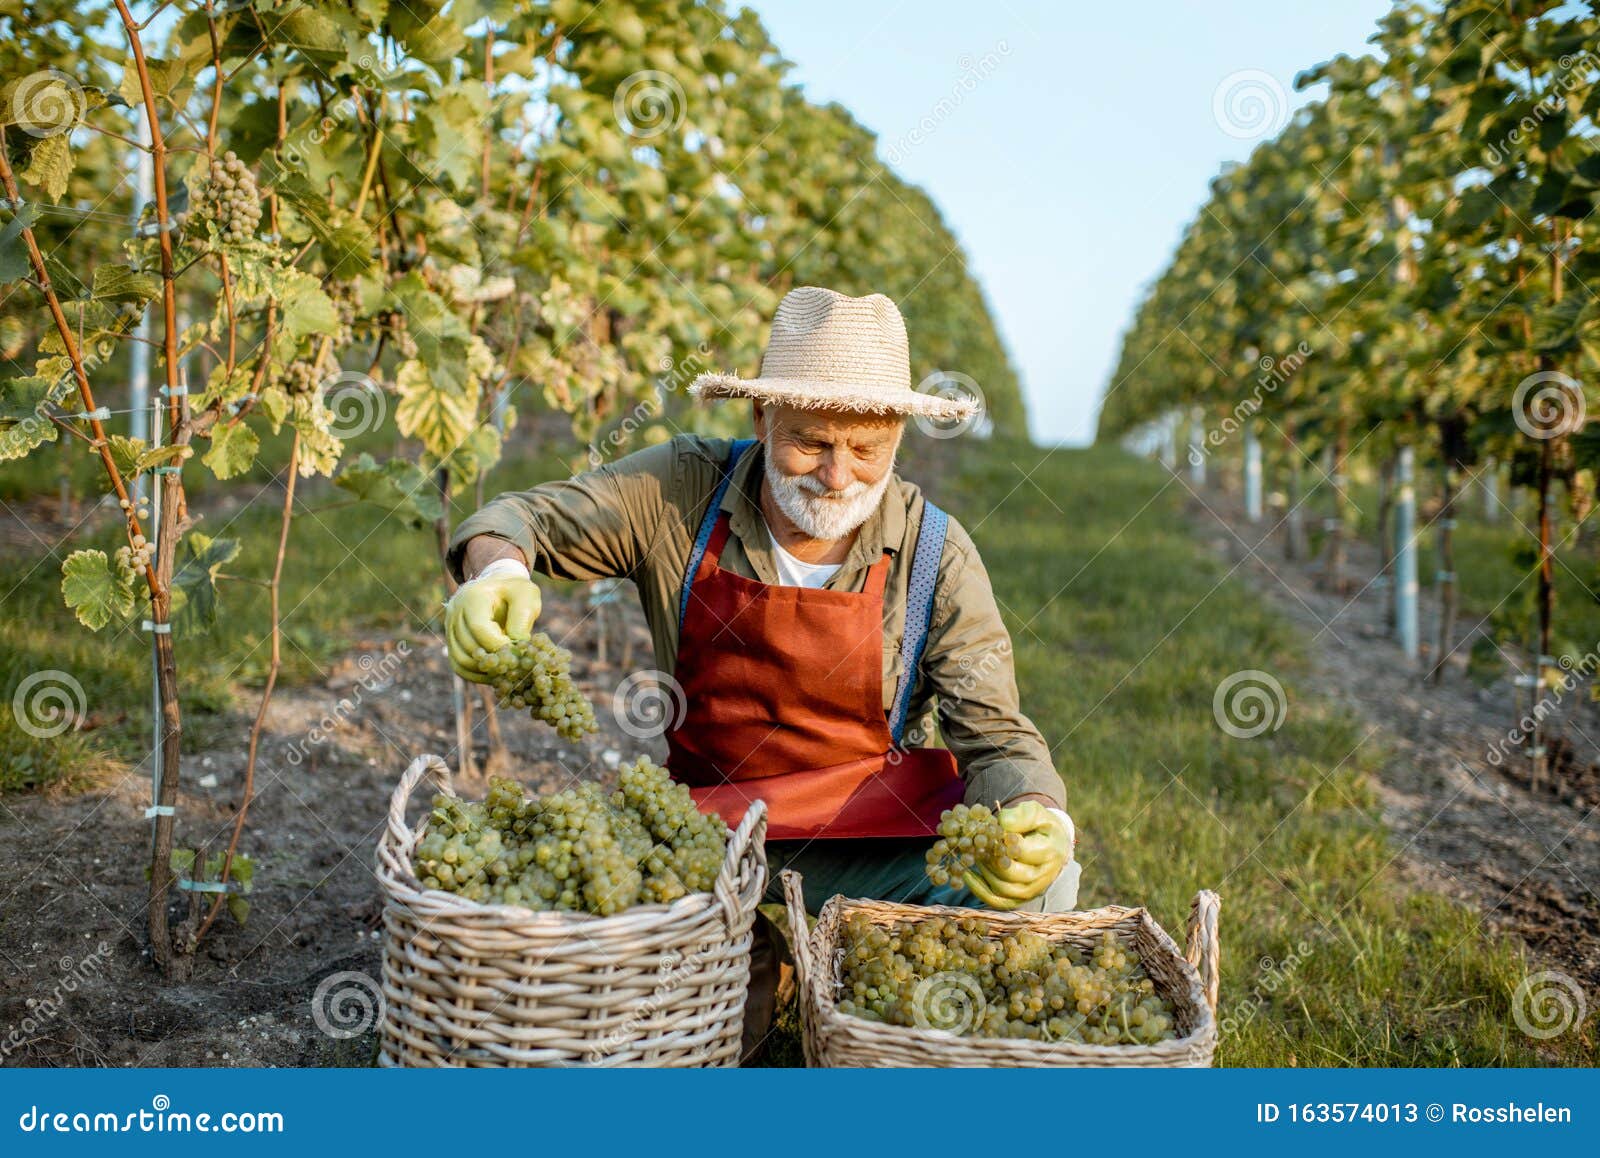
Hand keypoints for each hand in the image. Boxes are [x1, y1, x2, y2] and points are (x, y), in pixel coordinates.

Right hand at [445, 565, 540, 682]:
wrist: (499, 587)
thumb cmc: (515, 591)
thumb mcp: (526, 595)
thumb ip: (522, 617)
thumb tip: (517, 644)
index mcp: (473, 597)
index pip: (479, 628)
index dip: (498, 645)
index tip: (517, 654)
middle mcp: (455, 612)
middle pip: (469, 646)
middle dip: (493, 660)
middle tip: (514, 667)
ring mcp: (450, 627)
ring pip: (460, 659)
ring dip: (483, 670)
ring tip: (505, 672)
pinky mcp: (452, 641)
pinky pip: (458, 665)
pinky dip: (475, 675)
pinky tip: (494, 676)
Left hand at [964, 800, 1073, 910]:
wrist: (1052, 843)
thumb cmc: (1040, 825)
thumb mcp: (1035, 812)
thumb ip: (1021, 815)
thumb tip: (1003, 823)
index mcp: (1050, 852)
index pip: (1021, 851)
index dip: (1001, 841)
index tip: (991, 830)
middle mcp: (1044, 875)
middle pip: (1011, 873)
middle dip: (990, 858)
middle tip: (978, 844)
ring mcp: (1033, 889)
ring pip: (1002, 888)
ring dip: (984, 872)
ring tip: (974, 855)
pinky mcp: (1022, 898)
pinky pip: (998, 901)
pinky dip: (980, 890)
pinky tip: (967, 875)